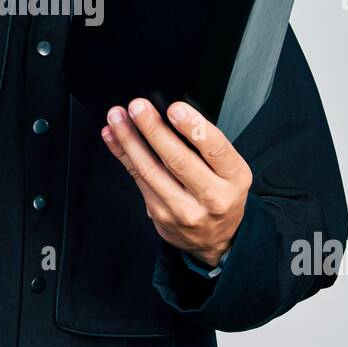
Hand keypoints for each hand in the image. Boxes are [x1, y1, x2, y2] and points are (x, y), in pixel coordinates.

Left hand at [101, 99, 249, 266]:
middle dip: (153, 129)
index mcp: (234, 178)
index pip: (216, 149)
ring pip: (150, 170)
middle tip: (138, 107)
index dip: (193, 127)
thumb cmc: (221, 194)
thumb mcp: (230, 171)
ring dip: (129, 140)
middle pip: (178, 159)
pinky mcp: (159, 214)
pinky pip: (137, 179)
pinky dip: (122, 154)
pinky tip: (113, 137)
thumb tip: (168, 115)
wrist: (216, 239)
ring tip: (117, 118)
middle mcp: (211, 197)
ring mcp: (183, 209)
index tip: (174, 108)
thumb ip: (206, 147)